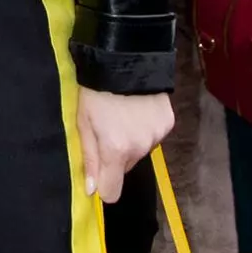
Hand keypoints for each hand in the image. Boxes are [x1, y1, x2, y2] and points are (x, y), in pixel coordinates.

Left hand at [77, 87, 173, 205]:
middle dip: (115, 158)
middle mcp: (140, 148)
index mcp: (116, 151)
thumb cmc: (96, 93)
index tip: (98, 176)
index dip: (104, 186)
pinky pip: (152, 137)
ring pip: (139, 153)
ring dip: (131, 143)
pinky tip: (137, 111)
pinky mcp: (168, 124)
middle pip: (125, 169)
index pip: (112, 191)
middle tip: (106, 132)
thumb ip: (89, 159)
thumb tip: (91, 190)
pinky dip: (144, 130)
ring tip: (122, 118)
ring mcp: (157, 136)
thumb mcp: (83, 124)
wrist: (126, 61)